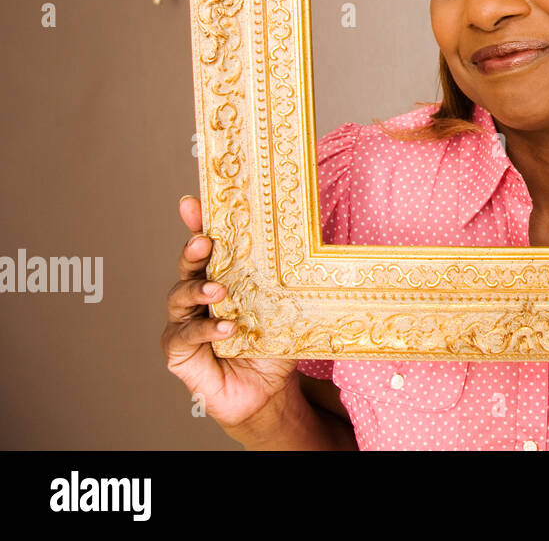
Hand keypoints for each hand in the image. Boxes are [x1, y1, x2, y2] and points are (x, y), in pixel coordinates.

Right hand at [161, 195, 298, 431]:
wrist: (268, 391)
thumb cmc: (273, 345)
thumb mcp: (287, 308)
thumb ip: (292, 282)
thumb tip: (325, 249)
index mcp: (223, 277)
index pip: (209, 246)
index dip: (198, 223)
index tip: (192, 203)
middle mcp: (199, 295)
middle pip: (188, 265)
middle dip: (193, 250)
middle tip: (204, 242)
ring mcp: (184, 322)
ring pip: (179, 296)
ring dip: (198, 289)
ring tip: (219, 290)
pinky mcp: (178, 352)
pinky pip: (184, 335)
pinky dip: (205, 329)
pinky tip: (226, 328)